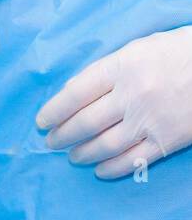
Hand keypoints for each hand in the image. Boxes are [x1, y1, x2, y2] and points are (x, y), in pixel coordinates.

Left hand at [36, 26, 191, 179]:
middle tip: (50, 142)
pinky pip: (134, 160)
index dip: (53, 110)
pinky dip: (112, 168)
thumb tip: (74, 91)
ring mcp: (151, 119)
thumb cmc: (178, 52)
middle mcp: (132, 94)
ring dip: (82, 153)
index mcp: (121, 67)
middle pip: (85, 122)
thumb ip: (107, 70)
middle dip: (62, 135)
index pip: (74, 93)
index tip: (41, 121)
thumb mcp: (138, 49)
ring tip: (71, 156)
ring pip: (104, 144)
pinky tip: (99, 170)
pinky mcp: (169, 140)